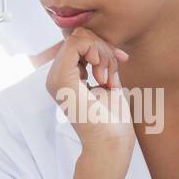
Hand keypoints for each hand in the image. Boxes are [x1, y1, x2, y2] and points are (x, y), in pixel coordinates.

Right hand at [46, 25, 132, 157]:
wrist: (111, 141)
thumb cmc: (113, 119)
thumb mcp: (106, 81)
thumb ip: (99, 62)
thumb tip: (97, 42)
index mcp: (65, 78)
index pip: (79, 44)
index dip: (103, 46)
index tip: (123, 59)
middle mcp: (55, 76)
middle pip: (78, 37)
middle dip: (104, 47)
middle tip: (117, 69)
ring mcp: (56, 77)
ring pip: (79, 38)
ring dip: (103, 52)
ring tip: (109, 77)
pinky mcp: (62, 78)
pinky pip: (76, 43)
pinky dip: (96, 50)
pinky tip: (102, 71)